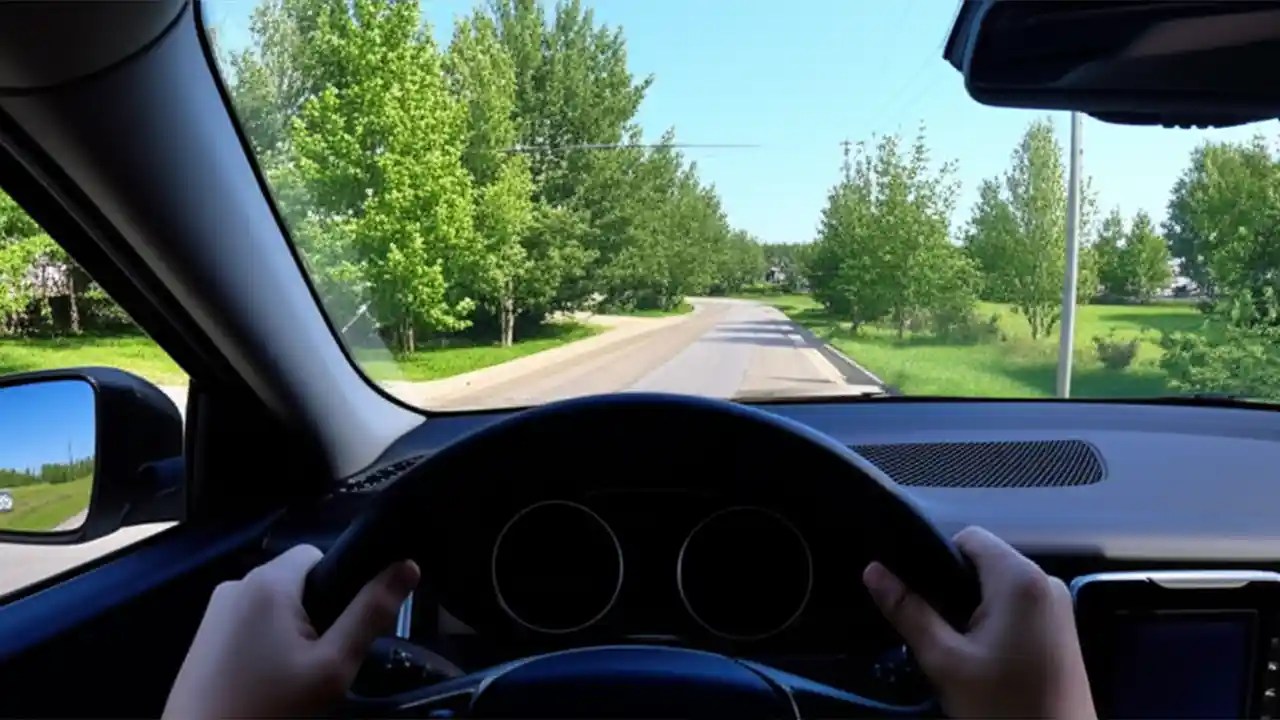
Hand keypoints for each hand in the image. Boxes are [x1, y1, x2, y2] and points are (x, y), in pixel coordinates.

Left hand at [163, 545, 419, 719]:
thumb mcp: (333, 665)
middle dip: (315, 613)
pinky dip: (265, 644)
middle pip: (296, 581)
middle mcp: (235, 585)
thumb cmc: (270, 708)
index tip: (342, 626)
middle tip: (320, 660)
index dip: (339, 584)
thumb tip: (406, 567)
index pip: (318, 553)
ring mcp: (214, 612)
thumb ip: (371, 613)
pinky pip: (250, 624)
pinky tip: (267, 680)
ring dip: (290, 631)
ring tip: (292, 676)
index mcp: (267, 582)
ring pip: (274, 605)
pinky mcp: (204, 637)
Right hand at [863, 526, 1094, 719]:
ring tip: (958, 650)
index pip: (968, 538)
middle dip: (954, 589)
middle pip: (983, 562)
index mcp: (1020, 578)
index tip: (921, 599)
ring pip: (998, 587)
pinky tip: (983, 658)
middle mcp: (1045, 581)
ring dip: (972, 610)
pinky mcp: (1061, 630)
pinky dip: (994, 622)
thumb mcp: (945, 661)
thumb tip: (872, 570)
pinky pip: (1017, 607)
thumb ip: (908, 610)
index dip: (937, 559)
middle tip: (936, 632)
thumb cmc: (1002, 706)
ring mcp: (1058, 606)